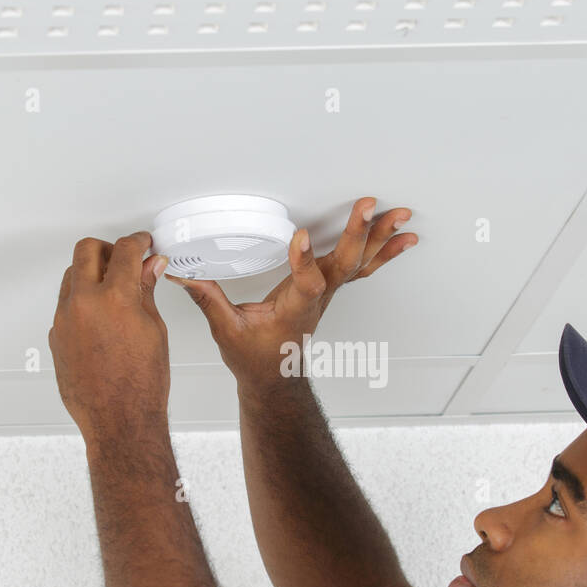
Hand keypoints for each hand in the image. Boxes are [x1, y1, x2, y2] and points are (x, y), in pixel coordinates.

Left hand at [48, 232, 170, 443]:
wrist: (119, 420)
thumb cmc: (140, 386)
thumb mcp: (154, 330)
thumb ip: (145, 292)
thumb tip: (149, 269)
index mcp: (114, 299)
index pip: (125, 251)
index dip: (138, 242)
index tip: (143, 244)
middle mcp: (83, 304)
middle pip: (87, 251)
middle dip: (108, 248)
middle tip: (124, 258)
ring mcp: (64, 320)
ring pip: (71, 275)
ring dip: (90, 273)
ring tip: (112, 288)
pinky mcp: (55, 336)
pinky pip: (65, 304)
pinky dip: (82, 300)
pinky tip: (101, 316)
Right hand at [166, 197, 416, 382]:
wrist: (276, 379)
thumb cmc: (256, 359)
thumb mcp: (227, 331)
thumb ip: (209, 300)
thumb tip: (185, 273)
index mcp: (293, 310)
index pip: (305, 284)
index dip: (304, 261)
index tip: (300, 235)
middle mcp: (316, 299)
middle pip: (344, 265)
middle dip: (358, 234)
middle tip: (369, 207)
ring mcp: (326, 293)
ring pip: (360, 263)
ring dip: (381, 238)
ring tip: (402, 214)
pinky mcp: (328, 288)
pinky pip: (362, 267)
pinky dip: (382, 249)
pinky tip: (402, 236)